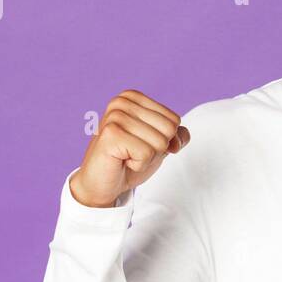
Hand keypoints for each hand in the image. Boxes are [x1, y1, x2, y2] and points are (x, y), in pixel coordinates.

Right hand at [69, 89, 189, 207]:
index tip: (142, 144)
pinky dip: (139, 164)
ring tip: (127, 157)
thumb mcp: (158, 145)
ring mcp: (114, 116)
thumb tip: (180, 137)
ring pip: (160, 142)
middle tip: (133, 153)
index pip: (174, 120)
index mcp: (133, 97)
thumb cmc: (128, 162)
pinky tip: (122, 161)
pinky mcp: (111, 135)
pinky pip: (146, 153)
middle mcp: (122, 102)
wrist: (101, 184)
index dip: (165, 140)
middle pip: (169, 130)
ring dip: (147, 158)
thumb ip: (176, 135)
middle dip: (157, 149)